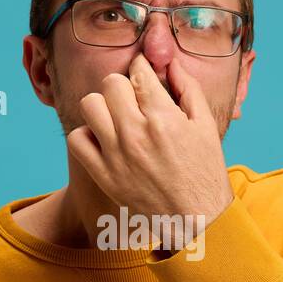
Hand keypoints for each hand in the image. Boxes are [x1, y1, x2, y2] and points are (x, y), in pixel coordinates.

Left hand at [66, 52, 234, 247]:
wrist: (196, 219)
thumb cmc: (205, 171)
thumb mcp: (206, 125)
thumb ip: (188, 89)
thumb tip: (171, 62)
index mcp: (163, 118)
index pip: (139, 72)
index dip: (142, 67)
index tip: (144, 73)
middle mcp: (136, 134)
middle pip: (110, 83)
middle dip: (123, 86)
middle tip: (133, 99)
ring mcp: (117, 155)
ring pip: (90, 105)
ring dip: (103, 106)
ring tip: (117, 118)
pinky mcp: (104, 175)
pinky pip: (77, 140)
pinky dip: (87, 135)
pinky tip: (104, 140)